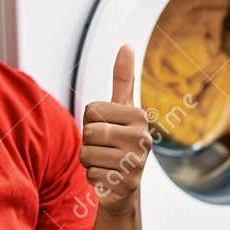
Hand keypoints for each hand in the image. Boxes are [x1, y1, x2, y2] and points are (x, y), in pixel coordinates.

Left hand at [80, 44, 150, 216]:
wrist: (126, 185)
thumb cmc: (119, 141)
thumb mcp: (121, 109)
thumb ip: (123, 79)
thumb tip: (126, 45)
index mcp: (138, 115)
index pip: (91, 111)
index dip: (90, 122)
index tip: (107, 129)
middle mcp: (142, 137)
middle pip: (89, 133)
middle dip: (88, 143)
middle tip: (105, 149)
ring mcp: (137, 162)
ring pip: (87, 154)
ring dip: (89, 162)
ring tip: (106, 163)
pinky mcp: (129, 184)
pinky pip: (91, 175)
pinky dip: (94, 179)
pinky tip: (109, 178)